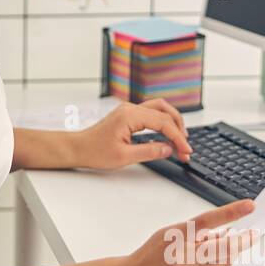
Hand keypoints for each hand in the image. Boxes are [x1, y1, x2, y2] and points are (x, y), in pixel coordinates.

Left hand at [71, 99, 192, 169]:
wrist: (78, 148)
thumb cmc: (94, 151)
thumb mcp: (124, 157)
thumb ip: (149, 151)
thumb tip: (169, 149)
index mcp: (129, 116)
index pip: (163, 122)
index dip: (178, 137)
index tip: (186, 150)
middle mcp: (130, 108)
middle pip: (165, 111)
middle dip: (178, 129)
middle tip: (185, 147)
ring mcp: (129, 110)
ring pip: (160, 109)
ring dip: (172, 123)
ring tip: (180, 140)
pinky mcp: (128, 116)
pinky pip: (151, 114)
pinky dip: (163, 123)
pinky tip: (167, 136)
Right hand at [104, 200, 258, 265]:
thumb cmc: (148, 256)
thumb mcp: (168, 234)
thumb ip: (195, 233)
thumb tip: (224, 231)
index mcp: (176, 236)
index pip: (208, 221)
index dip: (231, 212)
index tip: (249, 206)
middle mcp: (183, 257)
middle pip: (225, 247)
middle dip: (243, 240)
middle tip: (253, 233)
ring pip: (225, 263)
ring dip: (229, 254)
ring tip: (220, 248)